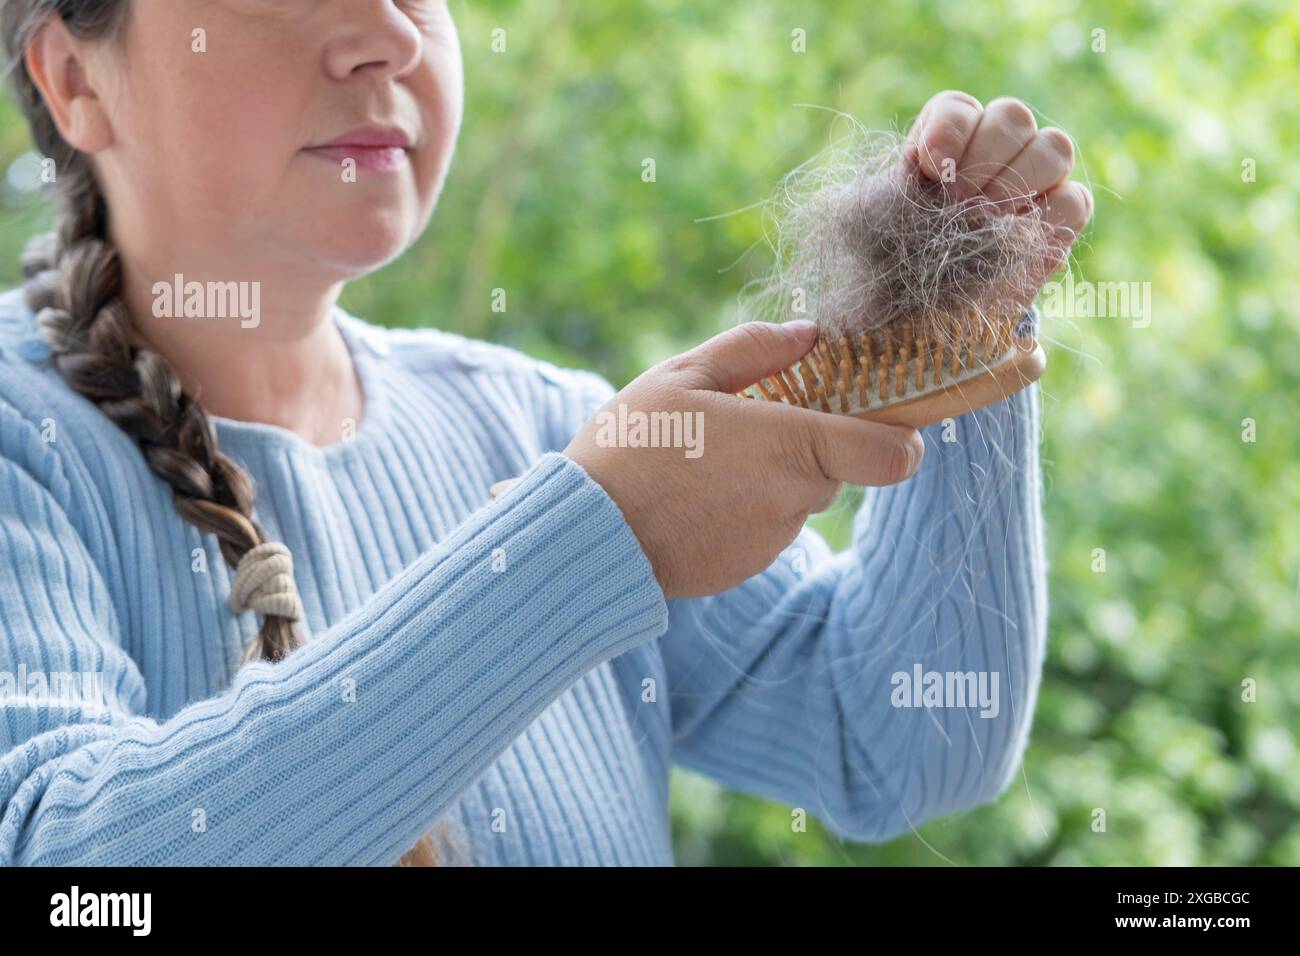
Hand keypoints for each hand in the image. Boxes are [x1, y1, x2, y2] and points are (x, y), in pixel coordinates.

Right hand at [561, 321, 924, 598]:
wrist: (587, 535)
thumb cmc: (631, 446)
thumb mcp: (683, 375)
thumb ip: (754, 349)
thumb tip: (808, 334)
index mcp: (792, 445)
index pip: (895, 455)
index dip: (901, 437)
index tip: (875, 415)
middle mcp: (793, 499)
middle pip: (835, 467)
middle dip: (803, 445)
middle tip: (745, 424)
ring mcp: (771, 540)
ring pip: (795, 498)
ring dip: (768, 478)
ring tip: (703, 462)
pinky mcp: (746, 568)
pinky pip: (764, 528)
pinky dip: (742, 511)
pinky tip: (692, 496)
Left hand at [904, 90, 1092, 289]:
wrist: (929, 310)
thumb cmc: (907, 262)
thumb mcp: (895, 222)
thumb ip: (910, 184)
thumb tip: (931, 160)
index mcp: (948, 141)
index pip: (958, 108)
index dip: (950, 130)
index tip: (932, 169)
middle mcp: (997, 148)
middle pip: (1012, 117)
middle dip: (985, 157)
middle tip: (960, 200)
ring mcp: (1035, 178)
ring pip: (1053, 146)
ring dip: (1019, 181)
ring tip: (988, 217)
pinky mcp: (1063, 215)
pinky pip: (1074, 199)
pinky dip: (1049, 214)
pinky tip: (1017, 236)